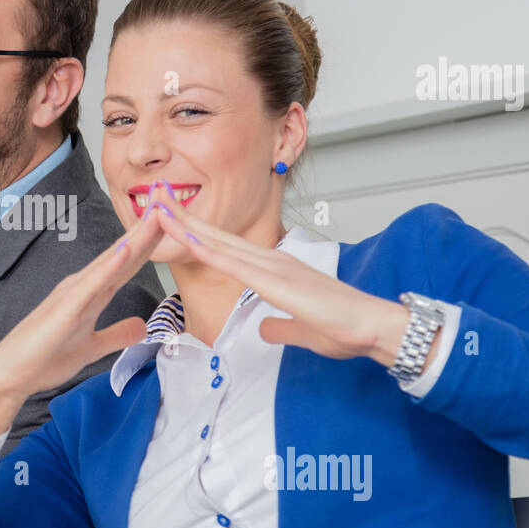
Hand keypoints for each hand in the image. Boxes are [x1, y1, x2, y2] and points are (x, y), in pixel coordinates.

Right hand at [0, 201, 166, 445]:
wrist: (10, 376)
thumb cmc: (44, 359)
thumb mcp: (92, 348)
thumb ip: (116, 334)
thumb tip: (143, 326)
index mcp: (91, 293)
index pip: (129, 263)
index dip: (152, 242)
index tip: (175, 219)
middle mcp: (83, 285)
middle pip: (124, 253)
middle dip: (149, 227)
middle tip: (172, 196)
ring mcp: (72, 294)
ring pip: (111, 261)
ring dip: (135, 237)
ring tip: (158, 212)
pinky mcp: (64, 309)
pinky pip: (90, 286)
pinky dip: (108, 267)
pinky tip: (125, 251)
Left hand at [148, 187, 414, 367]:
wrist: (373, 327)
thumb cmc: (346, 328)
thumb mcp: (302, 330)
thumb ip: (281, 327)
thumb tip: (265, 330)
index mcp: (276, 270)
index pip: (228, 248)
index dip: (199, 233)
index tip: (173, 220)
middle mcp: (271, 260)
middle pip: (217, 236)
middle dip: (184, 217)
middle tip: (154, 197)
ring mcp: (273, 267)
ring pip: (218, 242)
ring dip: (186, 224)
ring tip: (157, 206)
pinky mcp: (275, 281)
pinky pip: (232, 262)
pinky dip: (206, 248)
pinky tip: (186, 238)